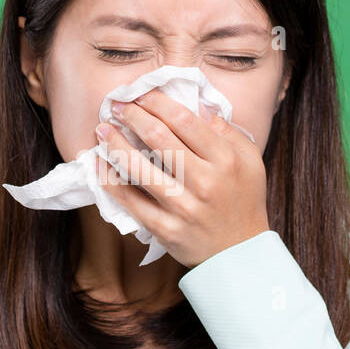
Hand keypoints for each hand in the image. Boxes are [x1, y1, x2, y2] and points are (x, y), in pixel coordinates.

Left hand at [94, 88, 270, 268]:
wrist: (240, 254)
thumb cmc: (243, 200)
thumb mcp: (250, 160)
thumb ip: (226, 131)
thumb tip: (197, 106)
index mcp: (225, 160)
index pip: (184, 121)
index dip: (157, 103)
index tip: (141, 95)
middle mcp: (205, 182)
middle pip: (159, 139)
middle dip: (133, 117)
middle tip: (116, 106)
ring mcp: (183, 207)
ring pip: (139, 169)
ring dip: (115, 145)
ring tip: (102, 130)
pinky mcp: (165, 229)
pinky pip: (131, 201)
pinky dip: (111, 182)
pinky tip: (99, 166)